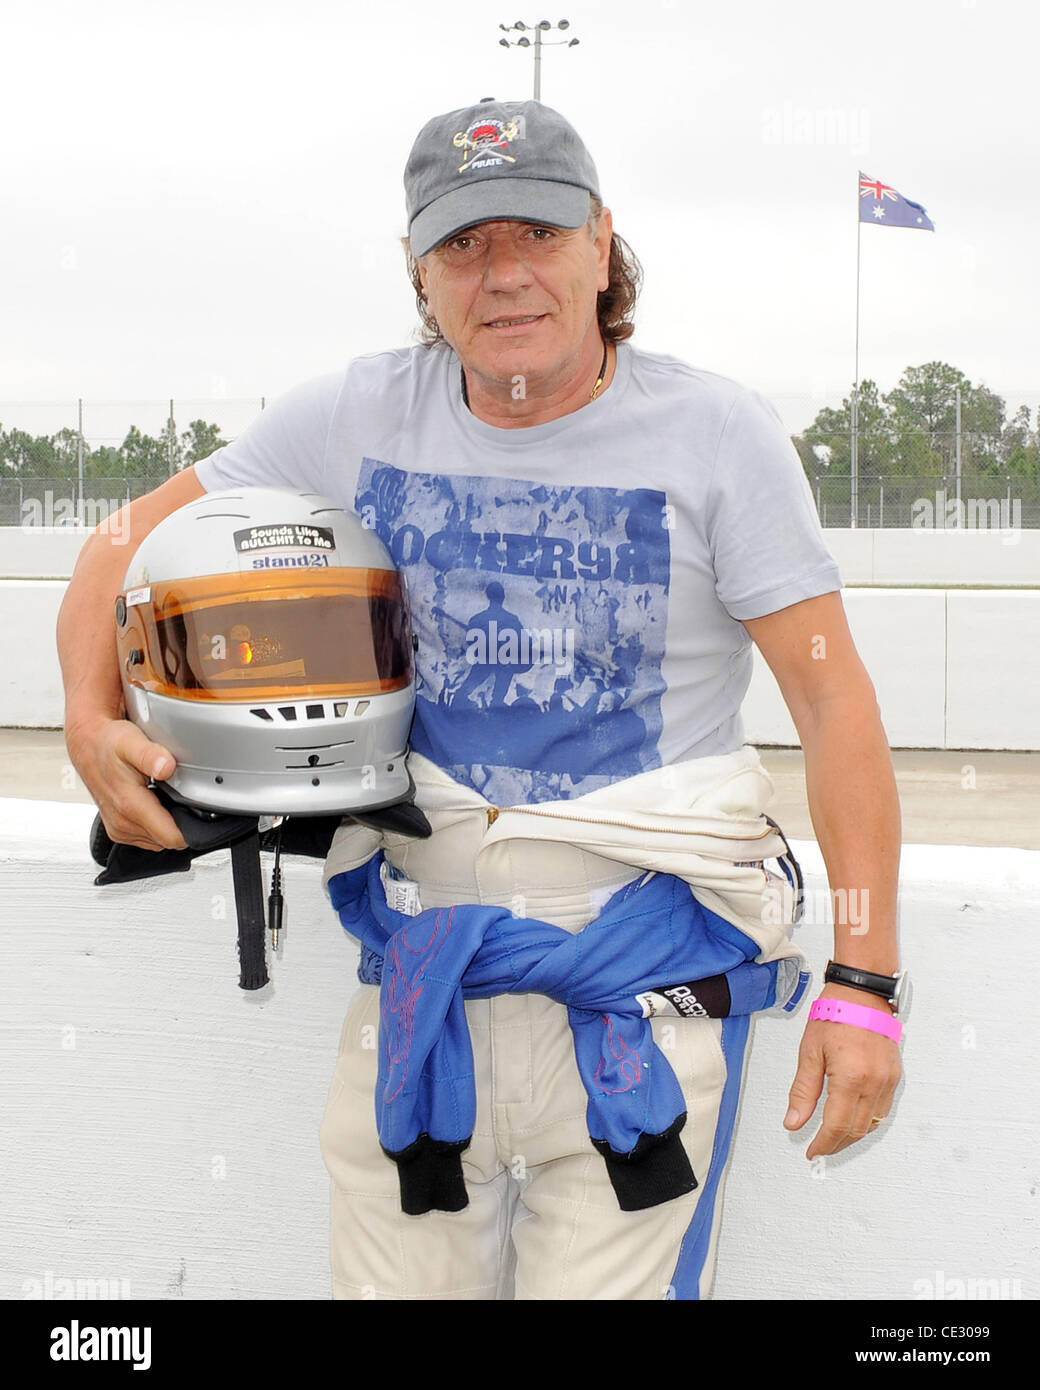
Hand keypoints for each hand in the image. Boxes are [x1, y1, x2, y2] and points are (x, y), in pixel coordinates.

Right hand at [66, 715, 187, 851]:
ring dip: (168, 826)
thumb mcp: (130, 741)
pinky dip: (156, 825)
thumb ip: (150, 755)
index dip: (192, 829)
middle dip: (182, 825)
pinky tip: (156, 803)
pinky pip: (148, 838)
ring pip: (159, 841)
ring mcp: (119, 829)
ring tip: (167, 799)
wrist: (88, 746)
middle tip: (184, 798)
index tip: (201, 812)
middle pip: (168, 841)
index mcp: (129, 805)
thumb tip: (167, 766)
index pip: (171, 837)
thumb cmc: (108, 743)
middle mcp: (122, 822)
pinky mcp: (118, 830)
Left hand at [783, 984, 901, 1157]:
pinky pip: (883, 1109)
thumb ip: (802, 1091)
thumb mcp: (810, 1052)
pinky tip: (853, 1118)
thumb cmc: (836, 1014)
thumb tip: (794, 1121)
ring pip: (872, 1123)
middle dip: (837, 1144)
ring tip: (834, 1136)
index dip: (823, 1144)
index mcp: (850, 1078)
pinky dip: (867, 1120)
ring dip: (853, 1135)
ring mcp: (888, 1080)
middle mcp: (874, 1083)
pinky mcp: (895, 1076)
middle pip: (856, 1130)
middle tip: (820, 1147)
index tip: (812, 1151)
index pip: (836, 1127)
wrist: (862, 993)